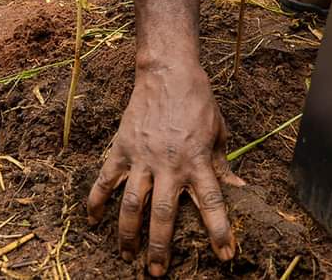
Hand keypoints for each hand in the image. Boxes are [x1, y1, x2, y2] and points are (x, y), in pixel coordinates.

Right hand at [87, 64, 241, 275]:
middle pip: (162, 216)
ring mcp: (142, 158)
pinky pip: (104, 181)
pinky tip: (93, 222)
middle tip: (157, 273)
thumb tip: (238, 189)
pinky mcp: (121, 149)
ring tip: (128, 257)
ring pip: (130, 206)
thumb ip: (222, 163)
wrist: (169, 72)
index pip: (211, 203)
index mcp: (197, 160)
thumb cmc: (198, 101)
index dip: (220, 231)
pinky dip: (96, 203)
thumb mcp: (218, 131)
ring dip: (127, 236)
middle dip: (160, 249)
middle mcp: (169, 164)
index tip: (226, 256)